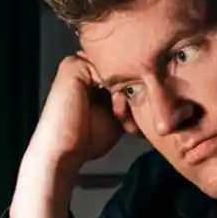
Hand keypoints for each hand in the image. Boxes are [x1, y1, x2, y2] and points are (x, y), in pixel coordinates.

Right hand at [10, 55, 136, 217]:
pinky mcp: (74, 67)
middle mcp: (82, 67)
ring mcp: (77, 64)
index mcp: (89, 77)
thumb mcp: (116, 117)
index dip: (137, 89)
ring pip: (116, 69)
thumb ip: (128, 102)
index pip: (122, 73)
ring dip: (126, 91)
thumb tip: (153, 95)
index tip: (146, 110)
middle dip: (134, 90)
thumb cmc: (84, 140)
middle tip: (135, 117)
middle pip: (121, 68)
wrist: (63, 153)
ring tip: (123, 118)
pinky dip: (117, 89)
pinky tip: (116, 109)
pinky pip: (107, 70)